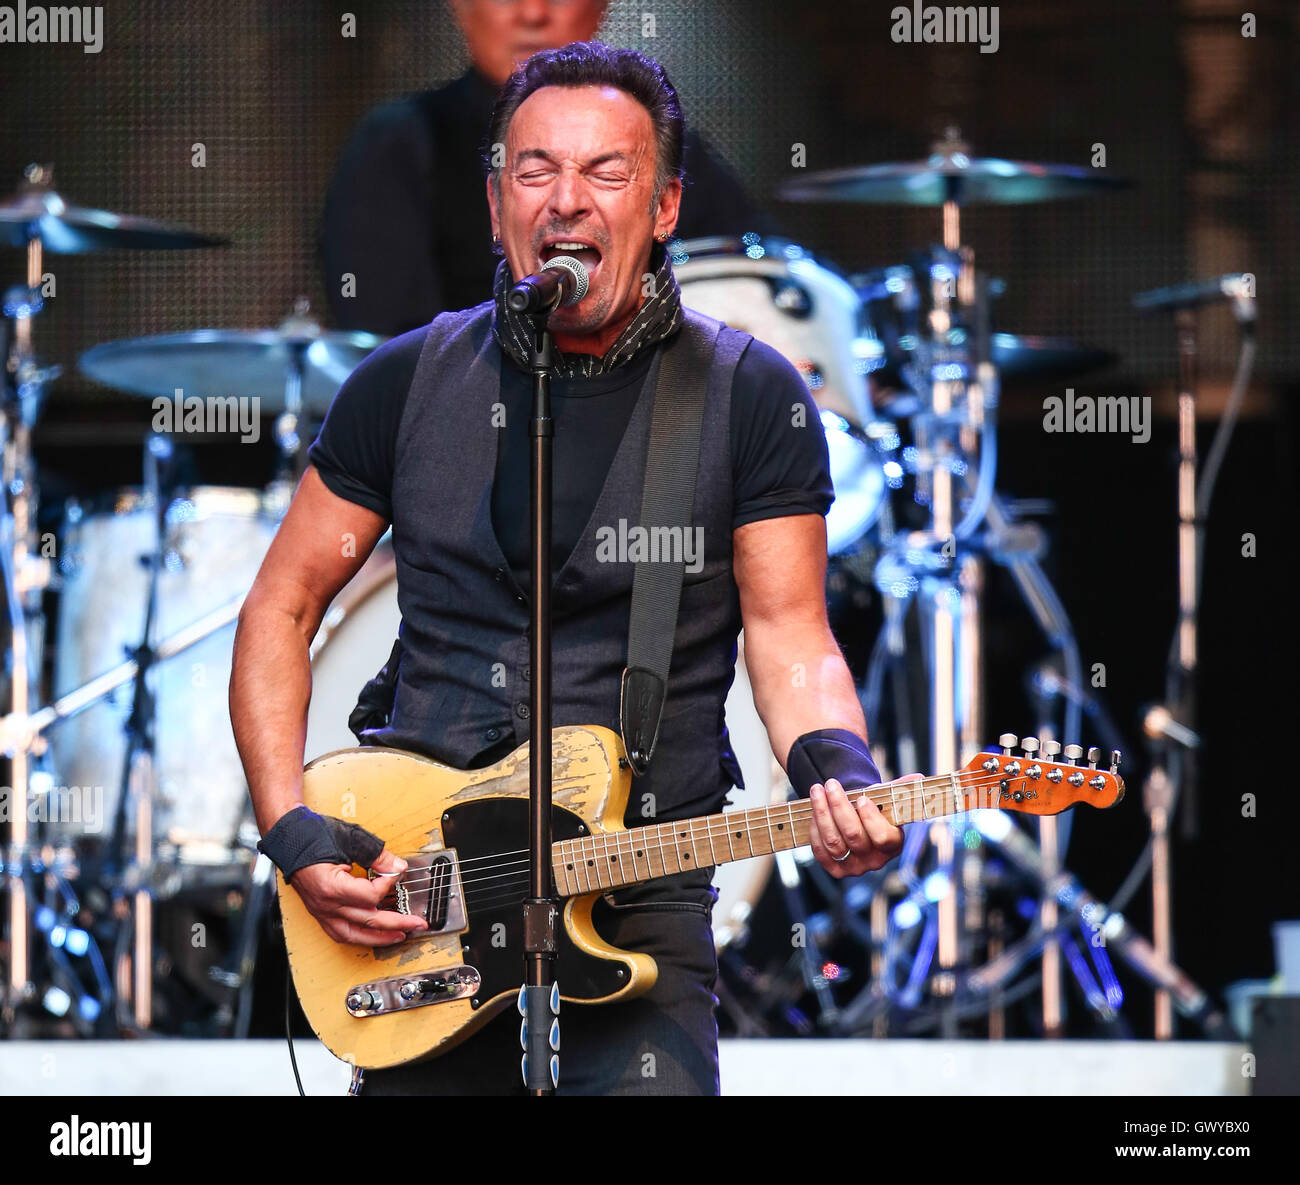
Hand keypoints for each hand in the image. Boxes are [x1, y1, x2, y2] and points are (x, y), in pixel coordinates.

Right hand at [291, 847, 425, 946]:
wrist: (288, 838)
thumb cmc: (312, 836)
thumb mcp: (350, 839)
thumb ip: (376, 855)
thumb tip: (397, 867)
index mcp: (331, 887)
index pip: (371, 896)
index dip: (389, 884)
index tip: (396, 872)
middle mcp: (326, 904)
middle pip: (368, 920)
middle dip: (398, 923)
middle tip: (418, 923)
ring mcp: (321, 911)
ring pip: (355, 934)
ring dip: (380, 937)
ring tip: (400, 936)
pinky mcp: (320, 912)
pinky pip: (342, 933)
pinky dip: (360, 936)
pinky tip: (373, 935)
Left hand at [808, 776, 909, 876]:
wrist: (858, 825)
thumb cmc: (875, 809)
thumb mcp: (888, 800)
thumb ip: (901, 789)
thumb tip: (918, 779)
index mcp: (893, 845)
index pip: (883, 837)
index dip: (871, 818)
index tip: (861, 797)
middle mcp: (875, 861)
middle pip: (853, 835)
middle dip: (839, 806)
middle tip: (831, 784)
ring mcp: (854, 868)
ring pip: (833, 841)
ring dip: (822, 813)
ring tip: (817, 790)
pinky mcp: (835, 870)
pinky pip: (820, 850)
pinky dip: (815, 828)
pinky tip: (814, 810)